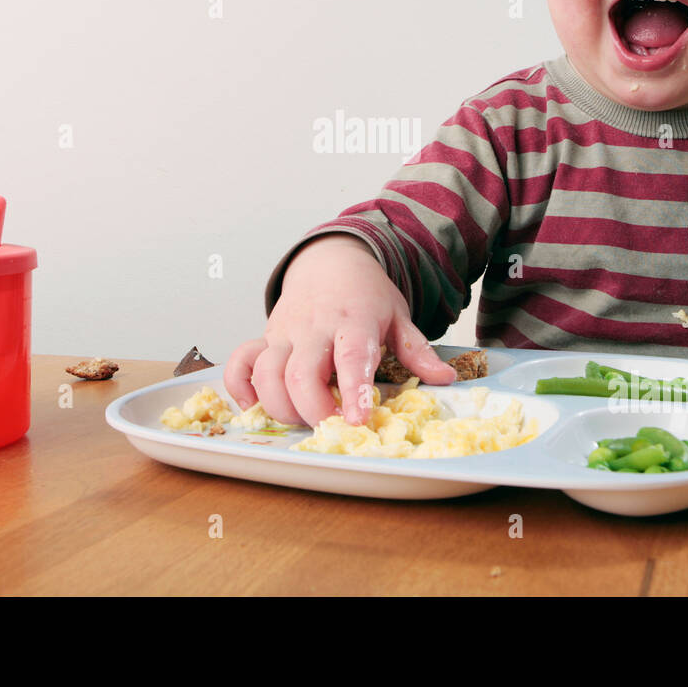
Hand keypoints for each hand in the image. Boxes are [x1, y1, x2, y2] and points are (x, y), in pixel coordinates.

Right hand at [223, 235, 456, 426]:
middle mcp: (314, 327)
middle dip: (313, 410)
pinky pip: (241, 362)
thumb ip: (418, 351)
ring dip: (280, 406)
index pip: (350, 356)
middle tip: (333, 426)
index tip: (358, 419)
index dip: (352, 390)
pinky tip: (254, 406)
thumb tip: (446, 379)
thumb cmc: (366, 295)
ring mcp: (285, 333)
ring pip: (267, 374)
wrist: (331, 260)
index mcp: (354, 321)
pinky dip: (240, 387)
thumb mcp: (398, 317)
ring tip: (304, 419)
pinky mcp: (265, 337)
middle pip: (301, 374)